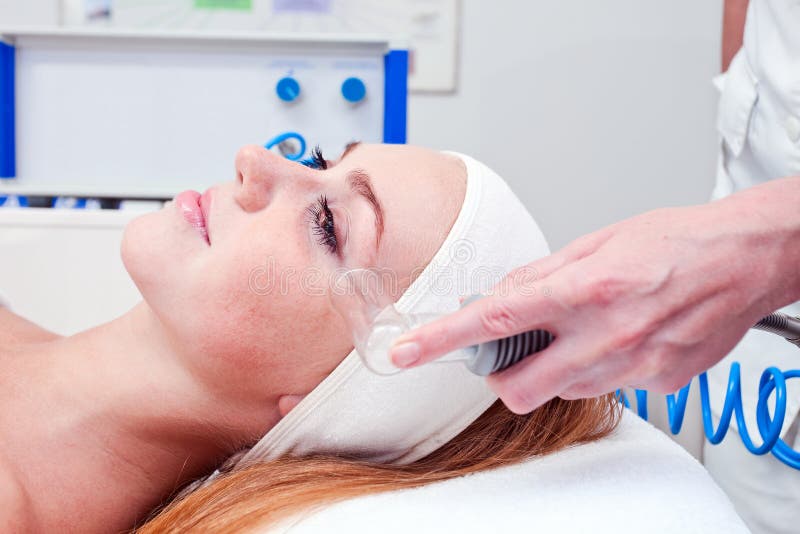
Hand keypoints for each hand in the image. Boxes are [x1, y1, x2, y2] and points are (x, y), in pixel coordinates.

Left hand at [389, 178, 799, 413]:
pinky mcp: (659, 383)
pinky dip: (597, 370)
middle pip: (518, 389)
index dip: (441, 340)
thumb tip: (496, 297)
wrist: (743, 259)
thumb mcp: (597, 241)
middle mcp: (605, 334)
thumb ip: (540, 275)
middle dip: (503, 376)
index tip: (407, 353)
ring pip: (561, 393)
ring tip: (585, 330)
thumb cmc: (674, 240)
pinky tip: (621, 339)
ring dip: (555, 369)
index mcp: (584, 289)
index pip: (493, 321)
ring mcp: (634, 366)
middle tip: (515, 349)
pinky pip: (606, 389)